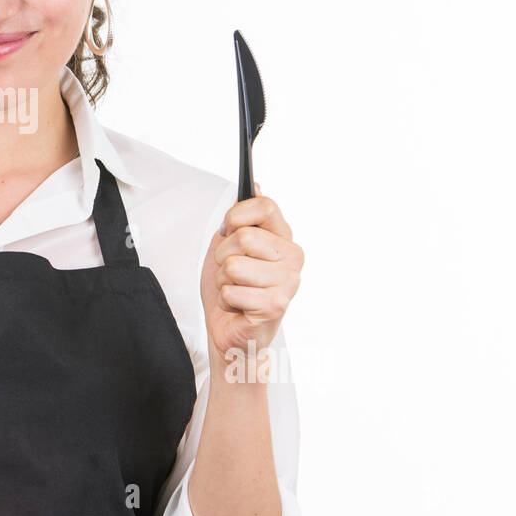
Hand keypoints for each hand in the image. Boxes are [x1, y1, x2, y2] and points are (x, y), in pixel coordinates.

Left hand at [200, 182, 303, 365]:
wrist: (230, 330)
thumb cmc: (232, 288)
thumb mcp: (229, 245)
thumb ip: (241, 218)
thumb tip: (255, 184)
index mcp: (283, 238)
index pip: (265, 206)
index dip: (238, 215)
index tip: (228, 228)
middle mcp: (292, 257)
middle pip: (244, 237)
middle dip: (224, 255)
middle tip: (230, 271)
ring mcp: (288, 281)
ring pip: (234, 265)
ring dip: (224, 279)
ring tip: (235, 289)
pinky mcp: (276, 305)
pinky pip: (232, 290)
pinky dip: (226, 299)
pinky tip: (238, 306)